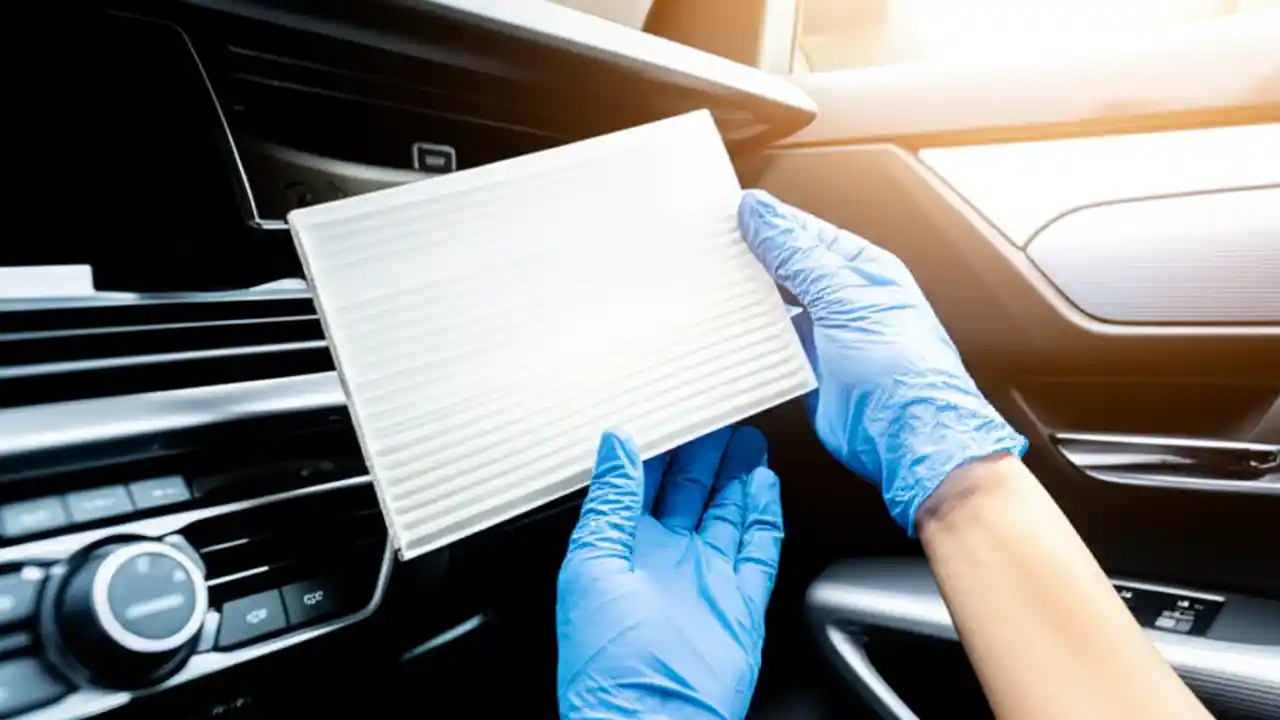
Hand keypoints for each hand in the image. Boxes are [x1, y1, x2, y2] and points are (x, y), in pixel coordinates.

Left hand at [557, 427, 781, 719]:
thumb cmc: (607, 662)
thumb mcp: (591, 563)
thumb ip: (610, 502)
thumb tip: (614, 446)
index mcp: (622, 551)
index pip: (643, 486)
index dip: (660, 449)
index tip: (672, 412)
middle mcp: (665, 563)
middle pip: (690, 493)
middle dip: (704, 454)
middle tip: (718, 415)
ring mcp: (705, 582)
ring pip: (726, 515)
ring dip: (736, 477)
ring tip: (747, 438)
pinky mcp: (740, 603)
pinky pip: (757, 549)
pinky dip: (763, 516)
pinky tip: (764, 486)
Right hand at [737, 190, 1025, 533]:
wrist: (909, 441)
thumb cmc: (903, 370)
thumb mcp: (845, 300)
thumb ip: (798, 257)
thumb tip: (763, 214)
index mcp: (864, 271)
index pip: (808, 234)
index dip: (771, 222)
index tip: (730, 213)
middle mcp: (845, 301)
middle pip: (789, 270)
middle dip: (754, 262)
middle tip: (711, 250)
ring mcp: (827, 338)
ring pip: (777, 309)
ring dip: (750, 304)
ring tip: (711, 288)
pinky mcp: (809, 372)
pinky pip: (772, 349)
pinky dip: (752, 342)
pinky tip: (729, 334)